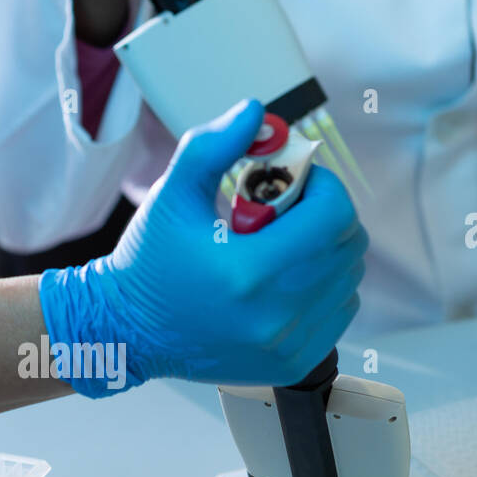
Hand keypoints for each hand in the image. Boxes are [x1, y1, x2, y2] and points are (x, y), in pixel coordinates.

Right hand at [39, 98, 367, 395]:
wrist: (128, 330)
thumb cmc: (148, 262)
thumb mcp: (172, 195)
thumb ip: (213, 146)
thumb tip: (256, 112)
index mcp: (249, 272)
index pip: (334, 215)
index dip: (323, 186)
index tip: (296, 182)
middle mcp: (275, 316)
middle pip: (348, 247)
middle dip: (327, 216)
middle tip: (290, 211)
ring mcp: (287, 345)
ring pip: (348, 281)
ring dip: (327, 254)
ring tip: (283, 248)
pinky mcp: (291, 364)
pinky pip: (338, 314)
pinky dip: (324, 290)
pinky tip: (286, 282)